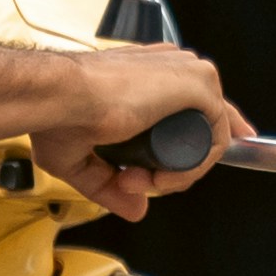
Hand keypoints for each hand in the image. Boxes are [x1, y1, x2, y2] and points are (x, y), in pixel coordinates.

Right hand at [40, 38, 246, 224]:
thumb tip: (135, 208)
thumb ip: (110, 184)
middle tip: (134, 182)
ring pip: (207, 136)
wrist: (59, 97)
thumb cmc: (58, 111)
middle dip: (173, 167)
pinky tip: (160, 176)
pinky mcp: (200, 83)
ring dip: (178, 172)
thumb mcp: (82, 158)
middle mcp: (168, 66)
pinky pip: (217, 139)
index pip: (188, 100)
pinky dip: (193, 168)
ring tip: (143, 181)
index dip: (197, 135)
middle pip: (201, 122)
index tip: (189, 162)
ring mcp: (186, 71)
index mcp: (143, 71)